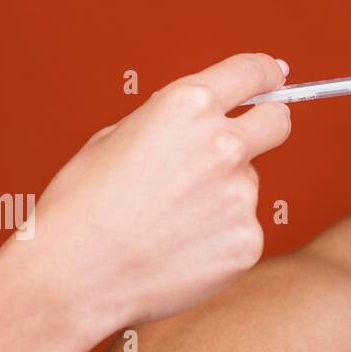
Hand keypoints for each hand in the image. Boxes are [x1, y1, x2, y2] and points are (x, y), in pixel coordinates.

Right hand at [35, 52, 293, 330]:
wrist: (72, 279)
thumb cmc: (80, 209)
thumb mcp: (114, 136)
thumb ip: (170, 121)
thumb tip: (201, 117)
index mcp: (187, 107)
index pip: (251, 72)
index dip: (266, 73)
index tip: (274, 75)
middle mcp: (223, 143)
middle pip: (278, 121)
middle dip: (267, 124)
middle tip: (247, 139)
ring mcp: (241, 194)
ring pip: (247, 183)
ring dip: (222, 194)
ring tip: (168, 221)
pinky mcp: (247, 239)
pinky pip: (241, 228)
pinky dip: (217, 237)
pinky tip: (177, 249)